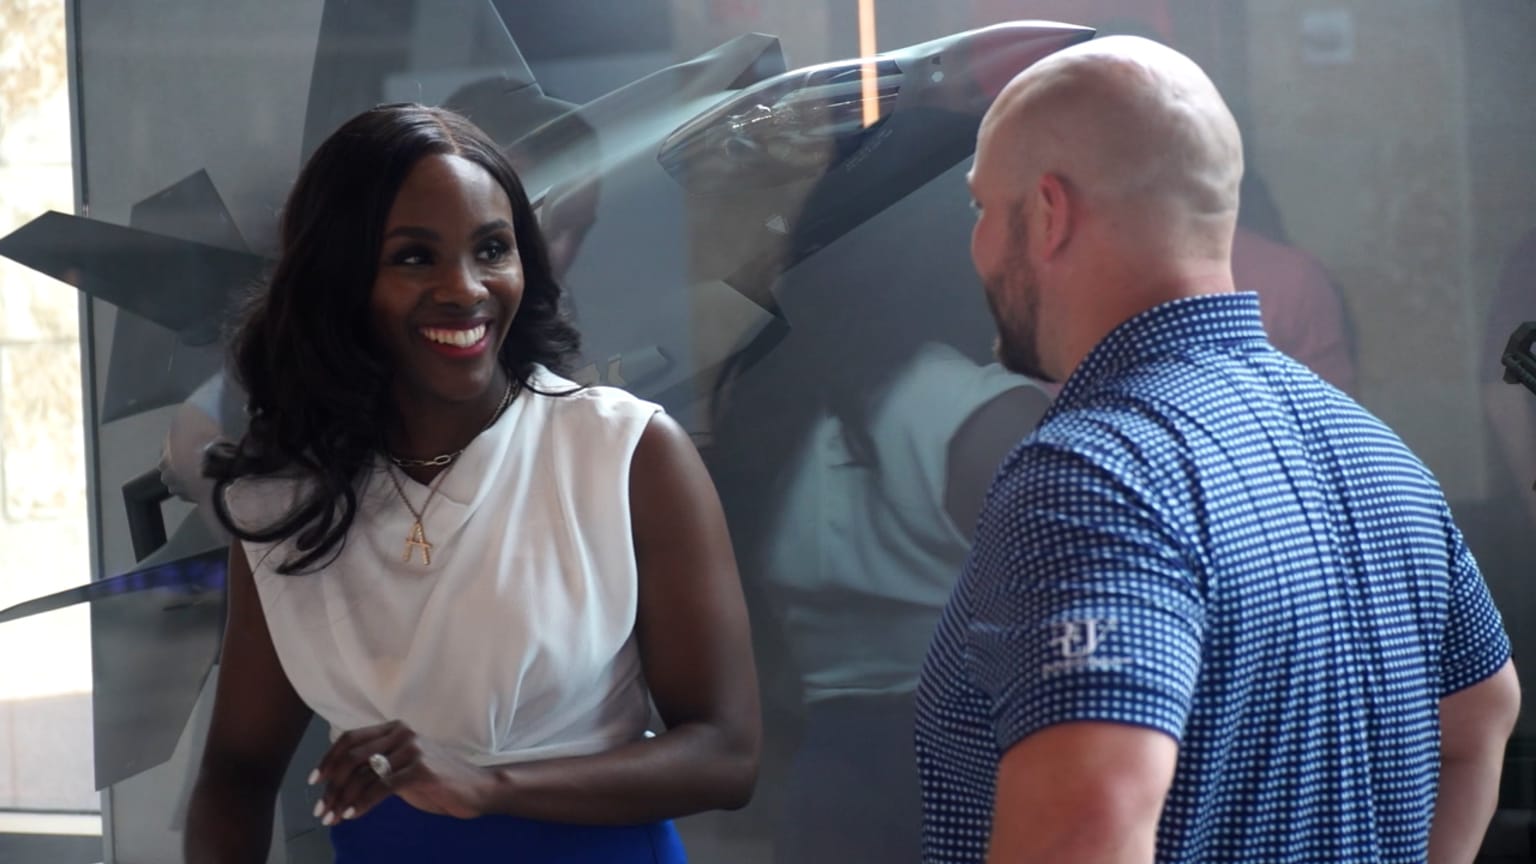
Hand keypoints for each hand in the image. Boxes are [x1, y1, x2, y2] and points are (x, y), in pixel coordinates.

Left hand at [309, 720, 491, 824]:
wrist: (477, 788)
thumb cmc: (439, 781)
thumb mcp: (403, 767)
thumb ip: (378, 764)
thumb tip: (341, 778)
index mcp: (395, 729)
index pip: (350, 738)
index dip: (328, 759)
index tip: (314, 780)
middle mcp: (402, 733)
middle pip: (352, 757)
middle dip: (331, 786)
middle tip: (321, 809)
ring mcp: (413, 750)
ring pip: (363, 775)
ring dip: (342, 799)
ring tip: (333, 817)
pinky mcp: (421, 770)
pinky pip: (381, 787)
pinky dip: (362, 803)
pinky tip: (352, 814)